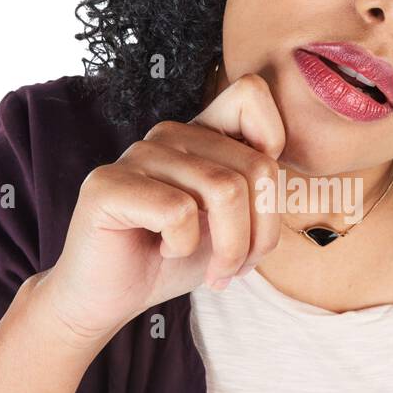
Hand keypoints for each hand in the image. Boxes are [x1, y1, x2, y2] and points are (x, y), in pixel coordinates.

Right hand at [36, 72, 287, 341]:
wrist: (110, 298)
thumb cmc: (173, 259)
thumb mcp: (233, 226)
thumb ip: (260, 193)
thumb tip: (284, 181)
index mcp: (201, 134)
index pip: (252, 95)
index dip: (274, 146)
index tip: (257, 205)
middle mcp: (170, 134)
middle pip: (256, 165)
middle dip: (261, 233)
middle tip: (236, 267)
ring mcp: (138, 154)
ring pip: (225, 191)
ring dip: (229, 249)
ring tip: (211, 271)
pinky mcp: (108, 184)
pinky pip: (179, 212)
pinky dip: (183, 248)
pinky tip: (162, 251)